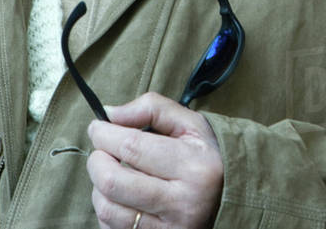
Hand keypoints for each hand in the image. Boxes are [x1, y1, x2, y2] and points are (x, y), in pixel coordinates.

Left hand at [87, 92, 223, 228]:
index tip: (97, 127)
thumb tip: (110, 114)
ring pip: (108, 208)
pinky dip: (108, 209)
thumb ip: (153, 109)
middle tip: (101, 151)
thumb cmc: (204, 156)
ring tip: (112, 173)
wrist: (229, 197)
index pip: (132, 147)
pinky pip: (112, 228)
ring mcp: (168, 228)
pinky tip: (122, 196)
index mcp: (193, 166)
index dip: (105, 134)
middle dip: (96, 161)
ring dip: (99, 187)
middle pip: (113, 181)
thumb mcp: (190, 124)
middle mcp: (182, 202)